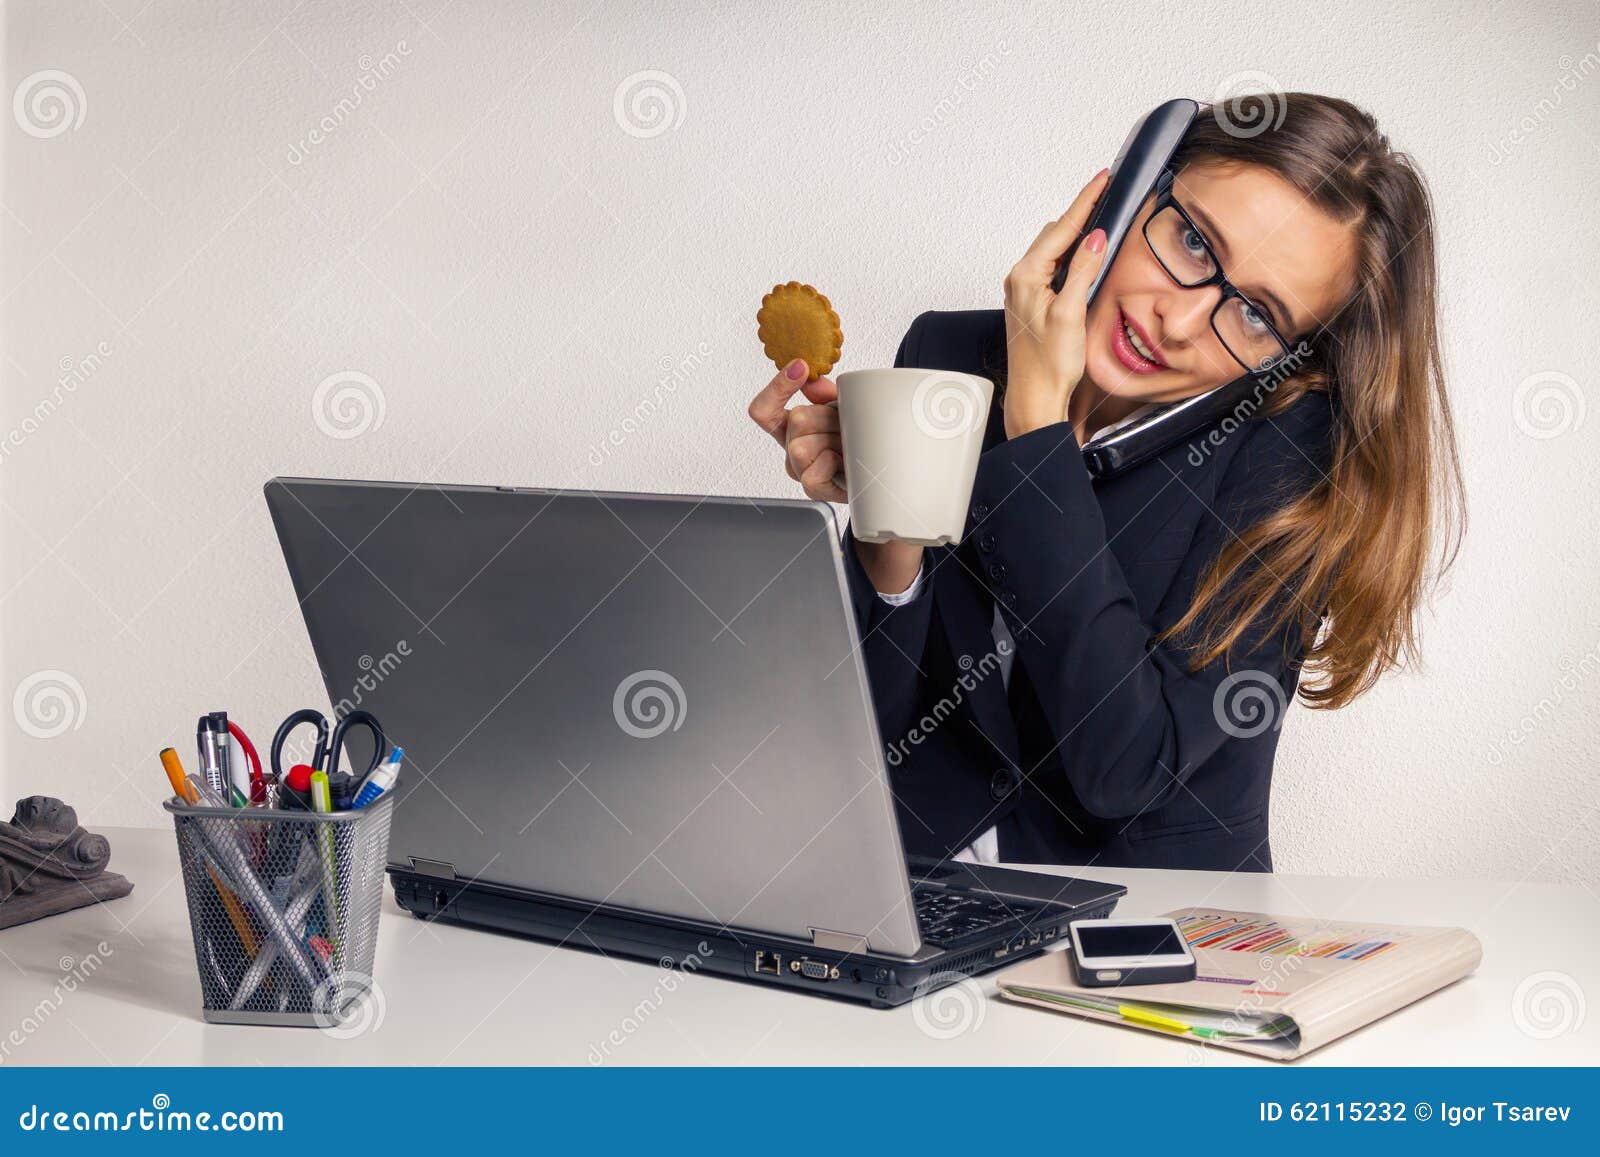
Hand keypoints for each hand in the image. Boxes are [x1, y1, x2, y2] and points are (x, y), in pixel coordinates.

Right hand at [747, 358, 922, 594]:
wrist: (881, 469)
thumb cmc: (859, 436)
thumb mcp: (845, 406)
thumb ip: (826, 392)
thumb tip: (813, 382)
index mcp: (792, 425)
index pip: (765, 410)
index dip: (777, 388)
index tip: (799, 368)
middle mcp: (791, 447)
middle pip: (796, 420)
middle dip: (827, 417)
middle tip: (846, 423)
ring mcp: (800, 469)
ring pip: (800, 447)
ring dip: (831, 441)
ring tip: (847, 443)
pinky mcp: (814, 489)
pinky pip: (811, 476)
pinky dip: (830, 465)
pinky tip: (843, 462)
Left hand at [1001, 168, 1110, 438]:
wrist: (1034, 398)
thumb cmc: (1048, 365)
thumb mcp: (1072, 313)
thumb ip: (1083, 271)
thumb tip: (1096, 238)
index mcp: (1026, 276)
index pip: (1061, 228)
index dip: (1085, 201)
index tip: (1102, 179)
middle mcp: (1019, 279)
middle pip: (1054, 234)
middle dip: (1080, 212)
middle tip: (1105, 191)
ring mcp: (1023, 291)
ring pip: (1052, 249)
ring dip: (1074, 233)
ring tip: (1099, 216)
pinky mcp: (1031, 302)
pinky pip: (1051, 266)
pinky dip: (1069, 255)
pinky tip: (1083, 255)